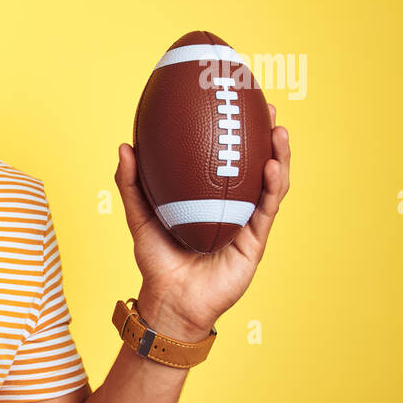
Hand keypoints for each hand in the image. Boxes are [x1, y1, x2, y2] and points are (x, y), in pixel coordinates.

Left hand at [114, 102, 291, 340]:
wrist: (171, 302)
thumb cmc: (156, 262)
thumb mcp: (140, 217)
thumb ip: (132, 184)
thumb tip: (124, 145)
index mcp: (207, 197)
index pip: (223, 158)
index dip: (229, 131)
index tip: (231, 100)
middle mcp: (231, 206)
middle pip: (253, 164)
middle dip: (262, 134)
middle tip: (264, 104)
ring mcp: (246, 222)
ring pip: (269, 182)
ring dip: (278, 154)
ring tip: (278, 127)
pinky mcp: (255, 241)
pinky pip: (267, 208)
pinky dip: (273, 184)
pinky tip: (273, 163)